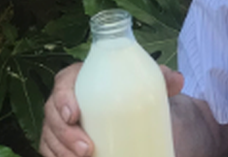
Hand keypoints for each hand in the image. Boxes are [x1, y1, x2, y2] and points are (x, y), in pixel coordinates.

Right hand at [40, 62, 184, 156]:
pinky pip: (51, 151)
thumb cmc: (135, 92)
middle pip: (52, 114)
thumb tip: (177, 81)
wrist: (134, 112)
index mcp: (81, 78)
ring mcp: (61, 122)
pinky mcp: (61, 141)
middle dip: (65, 134)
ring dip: (61, 151)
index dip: (62, 98)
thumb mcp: (148, 84)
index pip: (63, 82)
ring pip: (50, 136)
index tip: (74, 114)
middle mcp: (66, 99)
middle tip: (87, 149)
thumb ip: (162, 79)